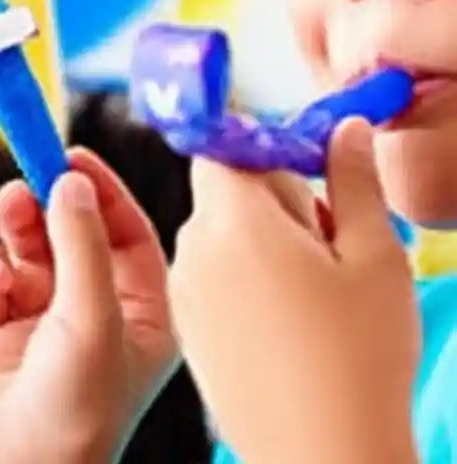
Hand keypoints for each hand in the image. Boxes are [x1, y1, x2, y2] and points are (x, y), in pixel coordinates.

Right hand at [0, 150, 177, 463]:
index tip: (75, 155)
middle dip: (50, 204)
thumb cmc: (74, 416)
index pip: (131, 236)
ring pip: (26, 247)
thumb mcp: (94, 318)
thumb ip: (83, 243)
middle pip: (72, 233)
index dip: (105, 193)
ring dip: (15, 227)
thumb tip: (72, 183)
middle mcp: (93, 315)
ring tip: (8, 209)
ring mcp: (40, 321)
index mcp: (142, 317)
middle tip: (31, 174)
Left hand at [170, 119, 419, 463]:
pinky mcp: (188, 329)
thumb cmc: (357, 362)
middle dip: (277, 204)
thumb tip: (345, 130)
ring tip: (317, 294)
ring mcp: (185, 294)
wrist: (320, 454)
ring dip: (263, 246)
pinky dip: (246, 284)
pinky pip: (213, 280)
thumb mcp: (376, 259)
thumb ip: (355, 182)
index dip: (269, 150)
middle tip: (331, 244)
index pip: (224, 150)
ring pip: (222, 239)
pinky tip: (290, 324)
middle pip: (225, 195)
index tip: (310, 167)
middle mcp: (193, 253)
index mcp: (234, 224)